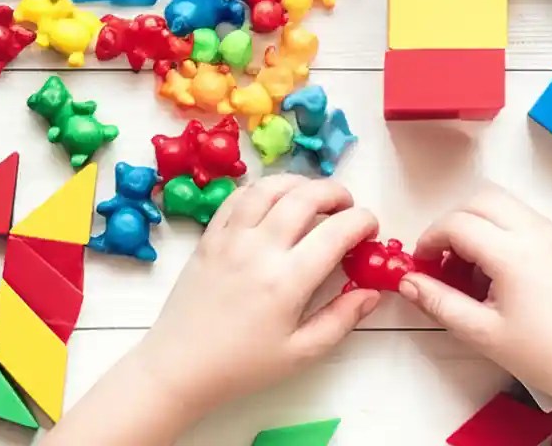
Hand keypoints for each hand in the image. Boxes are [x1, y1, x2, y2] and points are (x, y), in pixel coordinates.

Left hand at [45, 175, 380, 445]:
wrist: (179, 367)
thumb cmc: (242, 366)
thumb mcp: (301, 353)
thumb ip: (341, 319)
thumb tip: (373, 292)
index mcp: (287, 281)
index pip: (336, 231)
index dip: (363, 222)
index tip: (370, 229)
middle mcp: (259, 250)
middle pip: (306, 196)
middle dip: (337, 193)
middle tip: (348, 207)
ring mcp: (230, 238)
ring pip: (270, 187)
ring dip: (300, 183)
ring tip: (314, 197)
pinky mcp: (209, 237)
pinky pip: (238, 197)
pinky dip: (263, 189)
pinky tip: (275, 201)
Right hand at [398, 186, 551, 445]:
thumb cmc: (543, 356)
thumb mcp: (482, 333)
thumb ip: (439, 302)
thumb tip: (407, 281)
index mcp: (514, 252)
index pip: (458, 223)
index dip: (430, 239)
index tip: (422, 265)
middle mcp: (537, 232)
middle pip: (482, 199)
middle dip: (454, 222)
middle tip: (444, 259)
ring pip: (506, 205)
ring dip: (480, 224)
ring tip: (473, 269)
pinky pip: (527, 220)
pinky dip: (504, 231)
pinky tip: (503, 275)